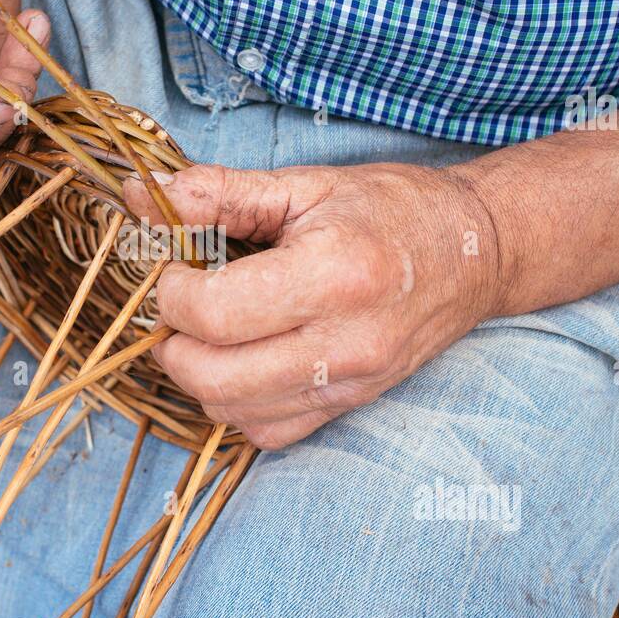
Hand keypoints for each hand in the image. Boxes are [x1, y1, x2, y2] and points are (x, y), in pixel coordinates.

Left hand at [124, 163, 504, 448]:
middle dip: (173, 342)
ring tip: (205, 330)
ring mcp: (352, 385)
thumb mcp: (305, 185)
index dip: (171, 293)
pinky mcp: (351, 407)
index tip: (173, 269)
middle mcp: (346, 343)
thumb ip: (220, 194)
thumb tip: (143, 198)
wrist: (475, 254)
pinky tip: (240, 360)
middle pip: (214, 377)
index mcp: (333, 275)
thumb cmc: (392, 210)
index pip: (214, 314)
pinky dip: (236, 404)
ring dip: (198, 375)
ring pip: (233, 412)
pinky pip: (267, 432)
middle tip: (177, 304)